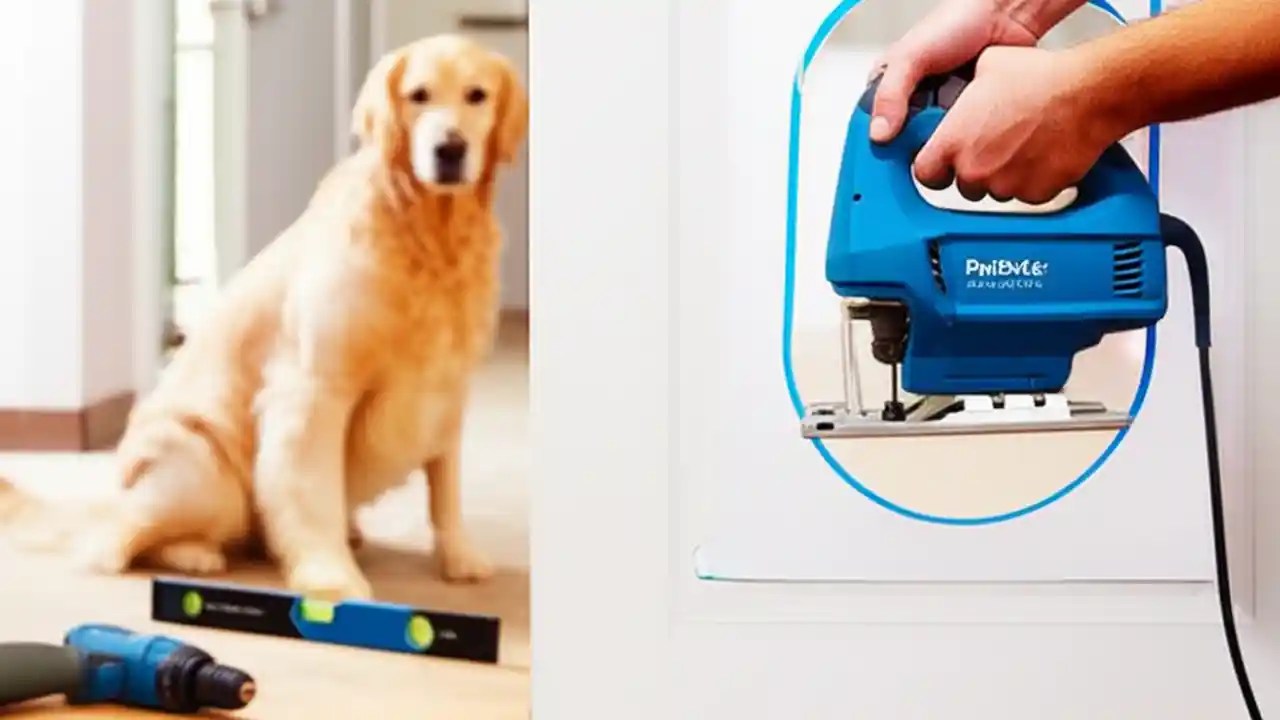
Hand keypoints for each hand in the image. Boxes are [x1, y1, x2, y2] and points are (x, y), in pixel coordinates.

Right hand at [869, 0, 1041, 142]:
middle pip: (903, 141)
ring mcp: (941, 108)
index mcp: (889, 84)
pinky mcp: (966, 116)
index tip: (888, 160)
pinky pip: (959, 138)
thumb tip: (879, 134)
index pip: (873, 126)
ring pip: (932, 143)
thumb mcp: (912, 55)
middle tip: (925, 142)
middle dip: (915, 144)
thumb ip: (890, 93)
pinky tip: (970, 131)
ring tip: (951, 129)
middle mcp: (913, 99)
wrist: (1007, 14)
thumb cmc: (958, 20)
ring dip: (942, 142)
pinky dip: (964, 138)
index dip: (879, 145)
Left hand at [913, 45, 1114, 204]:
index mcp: (953, 143)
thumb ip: (964, 91)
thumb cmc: (1041, 80)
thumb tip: (962, 93)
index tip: (945, 163)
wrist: (1086, 93)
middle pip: (964, 185)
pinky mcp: (1035, 194)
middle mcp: (975, 170)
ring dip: (1005, 175)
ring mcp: (1005, 186)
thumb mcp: (986, 67)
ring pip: (996, 191)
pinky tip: (1042, 153)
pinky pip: (1027, 195)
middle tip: (996, 144)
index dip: (937, 168)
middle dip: (977, 169)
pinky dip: (1033, 181)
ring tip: (1024, 143)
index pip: (926, 174)